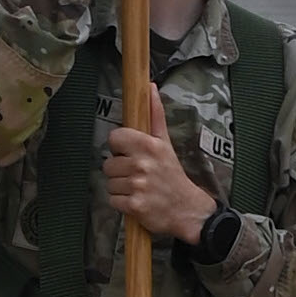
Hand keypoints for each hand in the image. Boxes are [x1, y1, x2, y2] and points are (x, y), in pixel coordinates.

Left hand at [100, 117, 215, 243]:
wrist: (187, 209)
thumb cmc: (172, 175)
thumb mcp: (165, 143)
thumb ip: (155, 115)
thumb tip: (150, 87)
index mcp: (149, 146)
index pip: (114, 138)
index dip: (119, 147)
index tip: (130, 153)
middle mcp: (142, 164)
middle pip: (108, 164)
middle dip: (119, 170)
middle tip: (137, 174)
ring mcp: (138, 186)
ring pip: (109, 183)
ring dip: (120, 188)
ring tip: (138, 188)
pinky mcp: (134, 206)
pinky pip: (113, 200)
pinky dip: (122, 203)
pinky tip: (136, 200)